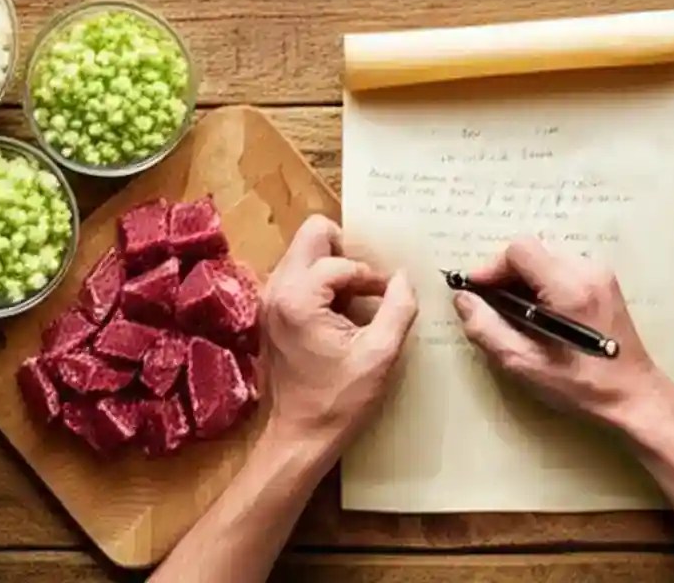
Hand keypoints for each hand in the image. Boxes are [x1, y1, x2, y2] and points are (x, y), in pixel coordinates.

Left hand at [260, 215, 417, 444]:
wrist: (299, 438)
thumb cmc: (339, 401)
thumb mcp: (380, 354)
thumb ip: (398, 308)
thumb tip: (405, 278)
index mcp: (298, 297)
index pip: (344, 264)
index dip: (373, 278)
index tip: (391, 297)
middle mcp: (276, 290)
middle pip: (312, 235)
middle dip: (346, 252)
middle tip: (369, 283)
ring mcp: (268, 300)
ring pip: (304, 253)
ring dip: (335, 267)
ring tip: (358, 301)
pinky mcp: (270, 313)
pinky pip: (298, 275)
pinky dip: (322, 283)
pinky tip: (342, 314)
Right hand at [452, 237, 673, 432]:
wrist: (634, 396)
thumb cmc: (582, 386)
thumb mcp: (525, 364)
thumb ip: (487, 329)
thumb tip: (463, 300)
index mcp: (570, 288)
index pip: (520, 249)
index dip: (491, 267)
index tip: (476, 292)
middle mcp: (588, 271)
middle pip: (532, 249)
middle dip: (506, 273)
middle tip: (493, 305)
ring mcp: (600, 274)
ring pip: (547, 257)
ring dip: (524, 278)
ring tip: (516, 312)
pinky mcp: (605, 282)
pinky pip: (563, 267)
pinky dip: (543, 282)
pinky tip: (540, 313)